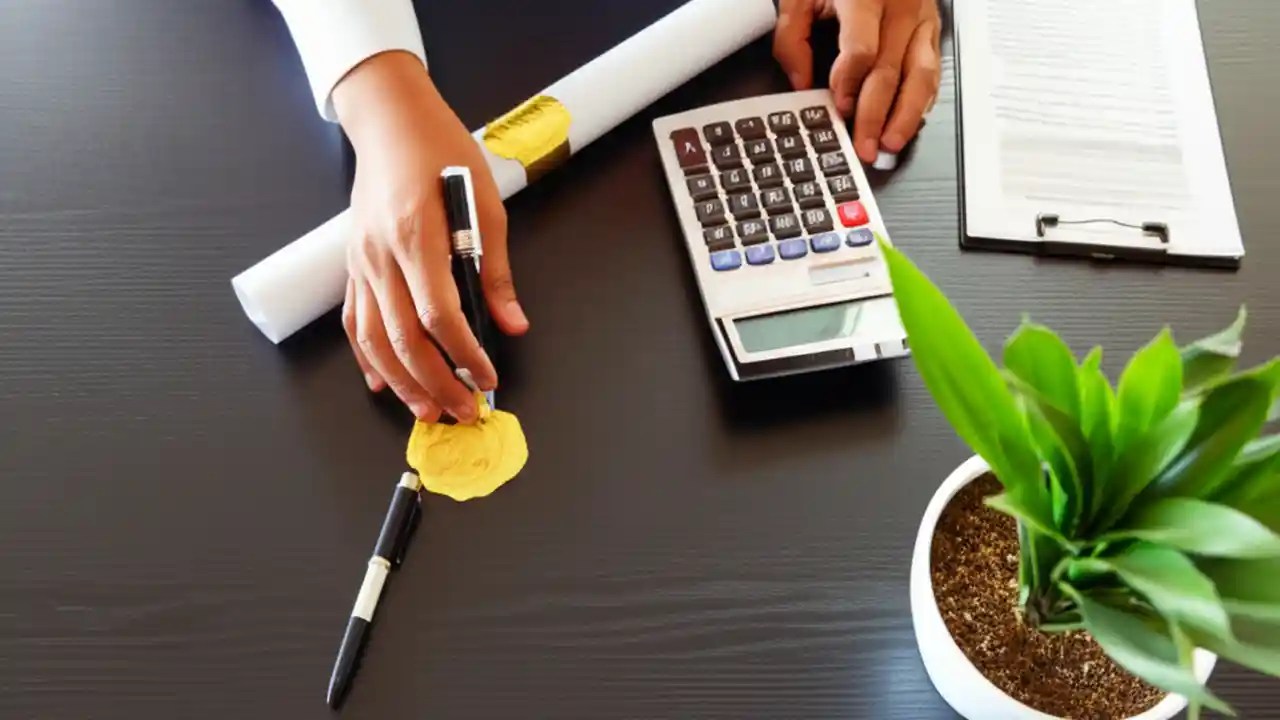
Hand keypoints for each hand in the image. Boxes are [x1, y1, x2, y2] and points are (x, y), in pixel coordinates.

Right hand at [333, 52, 528, 422]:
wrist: (391, 122)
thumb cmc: (441, 152)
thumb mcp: (486, 204)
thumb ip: (496, 271)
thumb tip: (512, 324)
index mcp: (417, 236)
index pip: (438, 314)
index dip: (464, 354)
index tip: (486, 378)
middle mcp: (381, 255)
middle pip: (403, 338)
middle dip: (435, 383)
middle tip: (463, 410)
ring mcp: (361, 262)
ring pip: (373, 338)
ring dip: (401, 382)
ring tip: (428, 410)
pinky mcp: (353, 265)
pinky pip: (354, 321)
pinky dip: (368, 357)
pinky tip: (382, 382)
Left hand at [773, 0, 941, 163]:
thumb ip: (792, 36)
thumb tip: (799, 81)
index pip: (862, 50)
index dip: (850, 83)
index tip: (840, 107)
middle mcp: (901, 7)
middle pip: (890, 71)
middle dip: (876, 115)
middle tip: (864, 146)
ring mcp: (922, 18)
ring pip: (921, 76)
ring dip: (906, 116)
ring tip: (890, 143)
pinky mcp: (932, 28)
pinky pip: (932, 70)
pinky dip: (922, 101)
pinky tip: (909, 122)